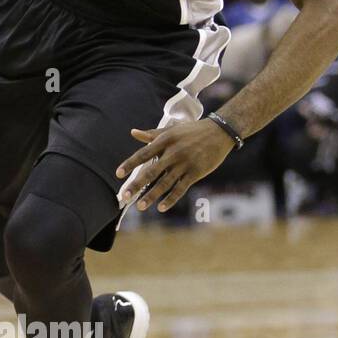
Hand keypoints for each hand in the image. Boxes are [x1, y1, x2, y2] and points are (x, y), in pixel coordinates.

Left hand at [115, 120, 236, 212]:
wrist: (219, 132)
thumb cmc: (192, 130)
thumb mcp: (171, 130)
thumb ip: (151, 134)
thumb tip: (133, 133)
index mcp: (165, 141)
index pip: (143, 154)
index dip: (130, 164)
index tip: (118, 174)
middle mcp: (173, 153)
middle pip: (151, 172)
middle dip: (137, 185)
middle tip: (125, 196)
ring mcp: (185, 164)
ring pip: (165, 183)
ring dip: (152, 196)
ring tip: (140, 206)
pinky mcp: (195, 173)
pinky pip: (180, 188)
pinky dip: (171, 199)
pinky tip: (161, 207)